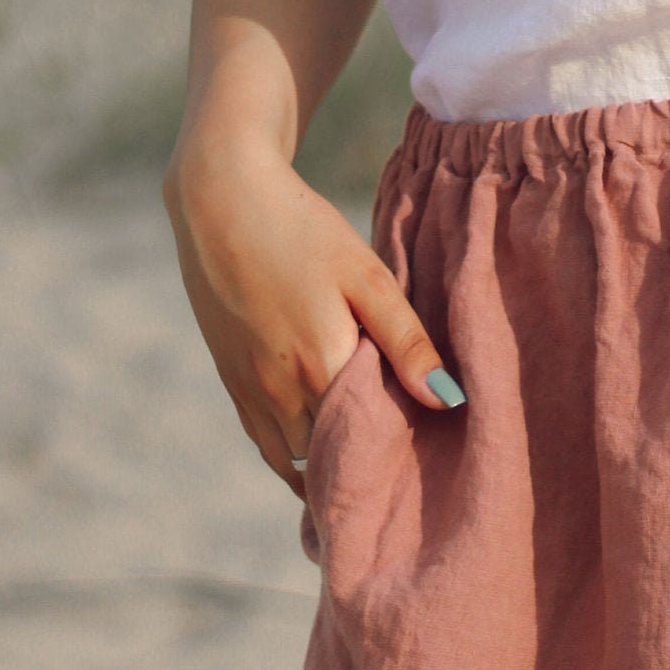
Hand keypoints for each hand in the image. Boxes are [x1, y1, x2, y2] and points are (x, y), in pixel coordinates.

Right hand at [163, 135, 456, 490]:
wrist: (220, 201)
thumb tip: (448, 399)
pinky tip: (316, 460)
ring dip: (326, 466)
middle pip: (330, 457)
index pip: (368, 441)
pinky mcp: (232, 381)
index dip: (397, 451)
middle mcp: (281, 393)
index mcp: (322, 368)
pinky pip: (264, 444)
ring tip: (364, 468)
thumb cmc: (303, 232)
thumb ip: (407, 342)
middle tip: (402, 468)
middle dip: (363, 464)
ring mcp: (251, 391)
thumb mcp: (366, 278)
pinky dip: (291, 459)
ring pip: (294, 458)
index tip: (426, 455)